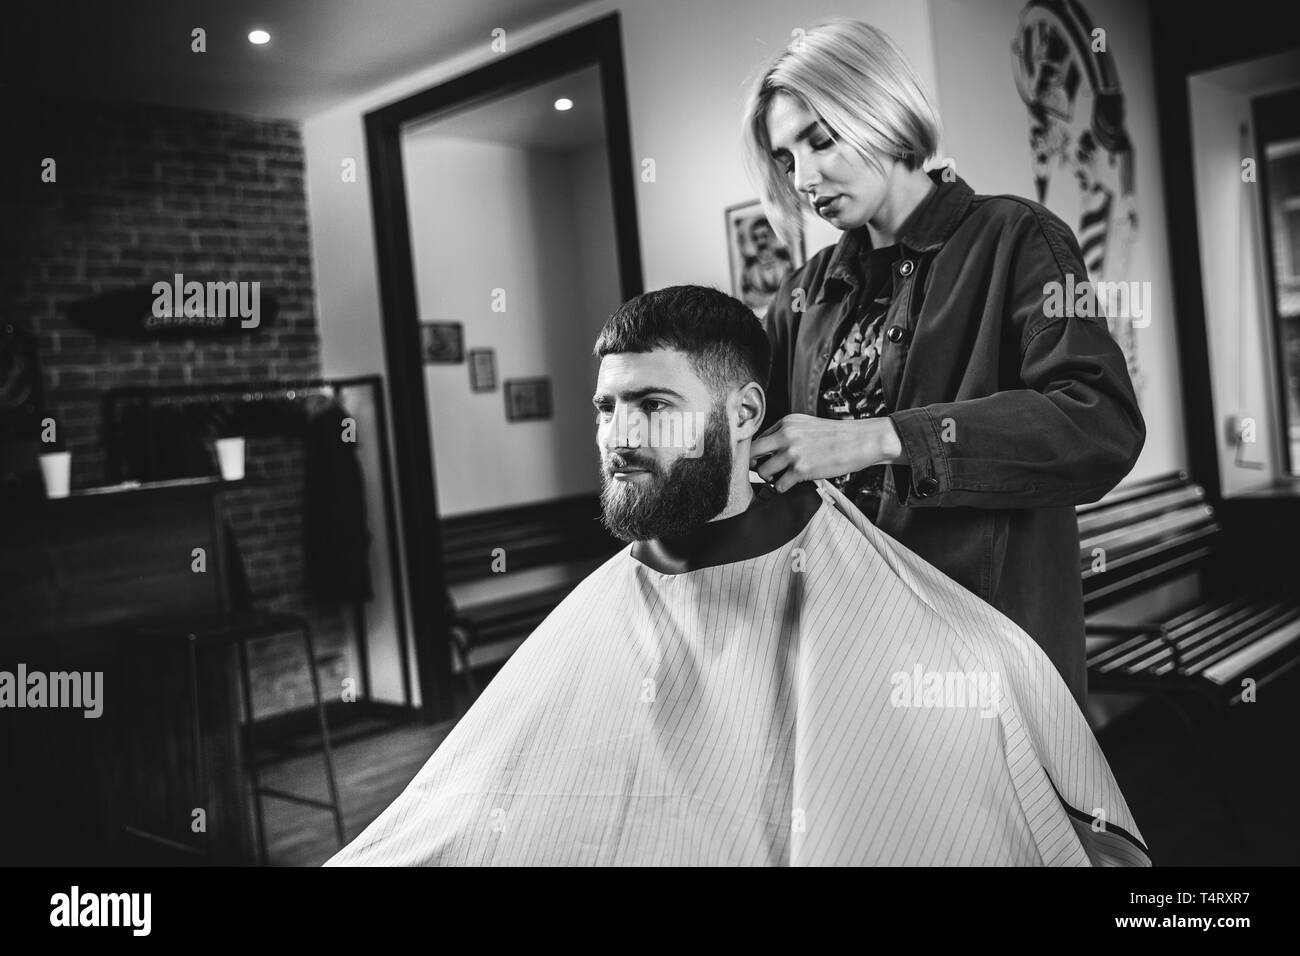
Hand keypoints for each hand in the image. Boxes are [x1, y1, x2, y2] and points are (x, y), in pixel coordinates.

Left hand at [749, 414, 903, 492]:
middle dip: (753, 464)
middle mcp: (785, 435)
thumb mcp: (807, 424)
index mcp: (786, 422)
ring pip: (762, 471)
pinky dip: (782, 488)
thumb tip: (767, 449)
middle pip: (751, 453)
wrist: (861, 441)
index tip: (760, 459)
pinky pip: (779, 485)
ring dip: (769, 478)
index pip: (758, 438)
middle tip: (762, 470)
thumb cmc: (836, 435)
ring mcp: (792, 453)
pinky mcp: (801, 470)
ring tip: (781, 477)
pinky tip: (792, 484)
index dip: (756, 452)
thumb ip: (786, 433)